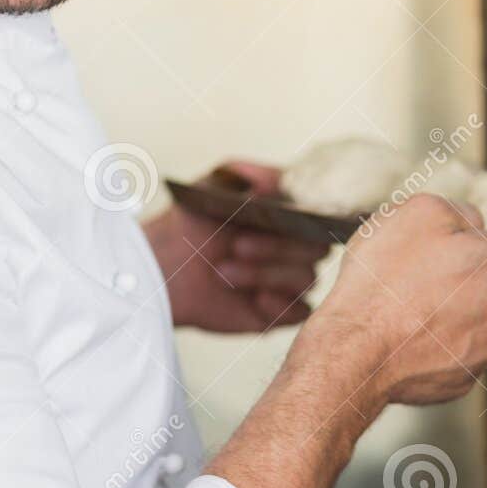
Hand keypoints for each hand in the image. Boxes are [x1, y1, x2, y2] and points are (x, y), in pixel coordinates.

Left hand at [144, 161, 332, 332]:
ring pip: (306, 279)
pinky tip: (256, 299)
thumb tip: (277, 181)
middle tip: (237, 245)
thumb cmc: (195, 219)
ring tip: (224, 271)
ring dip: (267, 275)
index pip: (318, 215)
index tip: (264, 213)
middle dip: (277, 247)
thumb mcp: (217, 185)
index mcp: (291, 214)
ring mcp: (290, 278)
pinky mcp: (280, 310)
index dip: (298, 216)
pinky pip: (301, 311)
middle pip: (315, 248)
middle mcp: (297, 245)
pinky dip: (281, 305)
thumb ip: (251, 176)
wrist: (168, 261)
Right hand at [302, 194, 486, 406]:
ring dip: (454, 314)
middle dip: (478, 286)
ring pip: (480, 327)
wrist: (354, 348)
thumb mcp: (419, 212)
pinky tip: (404, 333)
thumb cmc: (386, 279)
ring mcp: (483, 355)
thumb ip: (460, 214)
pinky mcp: (458, 383)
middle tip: (432, 275)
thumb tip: (473, 225)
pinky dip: (435, 344)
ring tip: (409, 303)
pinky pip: (455, 355)